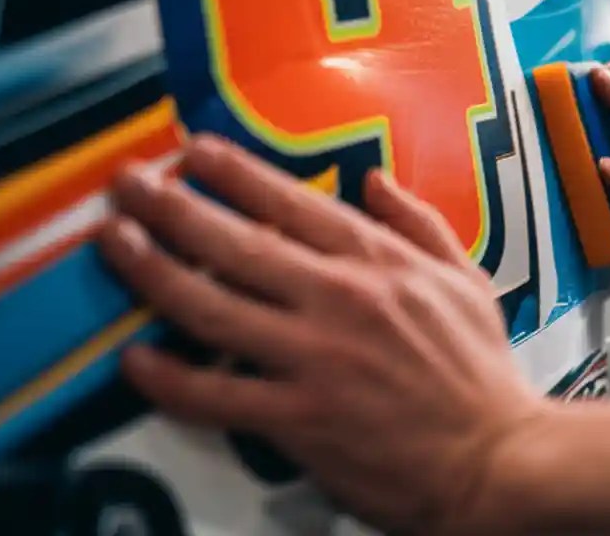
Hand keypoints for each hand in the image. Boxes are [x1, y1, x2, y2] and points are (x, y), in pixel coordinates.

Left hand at [99, 136, 546, 534]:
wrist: (495, 459)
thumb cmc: (481, 373)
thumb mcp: (467, 280)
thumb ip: (419, 223)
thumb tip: (375, 180)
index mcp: (379, 263)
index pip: (291, 202)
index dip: (234, 172)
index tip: (194, 151)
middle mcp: (339, 299)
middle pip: (235, 243)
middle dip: (171, 205)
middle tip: (127, 183)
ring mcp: (314, 359)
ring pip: (212, 307)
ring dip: (152, 271)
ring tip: (114, 242)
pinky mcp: (299, 417)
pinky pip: (217, 394)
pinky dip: (170, 378)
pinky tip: (136, 358)